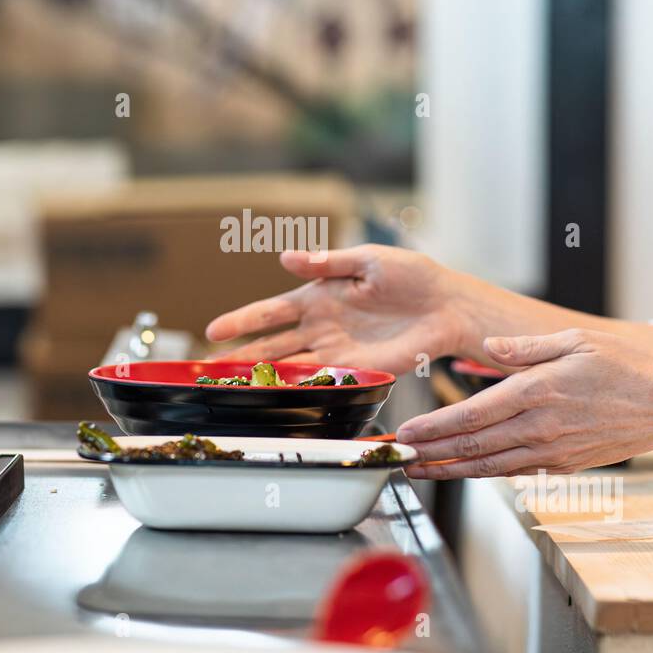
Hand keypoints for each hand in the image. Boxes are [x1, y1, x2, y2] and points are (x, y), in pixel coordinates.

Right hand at [204, 245, 464, 373]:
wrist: (445, 307)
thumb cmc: (411, 276)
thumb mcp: (367, 260)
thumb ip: (326, 263)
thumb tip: (287, 258)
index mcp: (319, 295)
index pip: (271, 311)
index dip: (241, 321)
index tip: (213, 331)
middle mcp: (321, 325)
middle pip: (271, 344)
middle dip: (238, 355)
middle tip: (207, 368)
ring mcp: (335, 350)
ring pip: (288, 366)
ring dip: (261, 375)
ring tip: (231, 385)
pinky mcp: (355, 370)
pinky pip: (318, 380)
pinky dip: (296, 387)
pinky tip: (275, 394)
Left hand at [398, 329, 652, 478]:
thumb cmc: (624, 366)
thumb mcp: (575, 341)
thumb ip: (524, 348)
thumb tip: (486, 350)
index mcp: (538, 391)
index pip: (472, 415)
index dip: (434, 426)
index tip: (406, 431)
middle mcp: (540, 426)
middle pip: (472, 446)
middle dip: (429, 452)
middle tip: (396, 456)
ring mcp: (551, 450)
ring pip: (488, 466)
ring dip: (448, 470)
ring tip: (417, 470)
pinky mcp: (562, 465)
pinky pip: (514, 472)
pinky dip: (482, 474)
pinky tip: (460, 472)